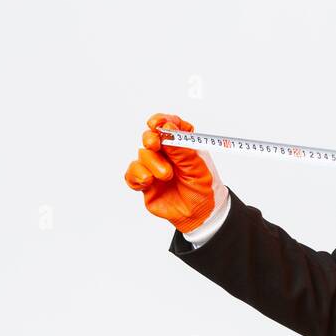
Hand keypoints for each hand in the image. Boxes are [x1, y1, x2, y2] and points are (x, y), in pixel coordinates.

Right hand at [124, 113, 225, 233]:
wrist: (200, 215)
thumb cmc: (204, 189)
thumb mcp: (198, 168)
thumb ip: (182, 150)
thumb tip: (168, 130)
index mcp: (182, 145)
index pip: (170, 125)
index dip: (162, 121)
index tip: (157, 123)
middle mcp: (166, 153)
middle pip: (151, 136)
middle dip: (150, 138)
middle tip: (154, 144)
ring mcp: (154, 167)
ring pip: (142, 155)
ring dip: (152, 163)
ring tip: (166, 175)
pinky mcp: (145, 183)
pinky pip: (131, 174)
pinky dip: (136, 175)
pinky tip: (147, 181)